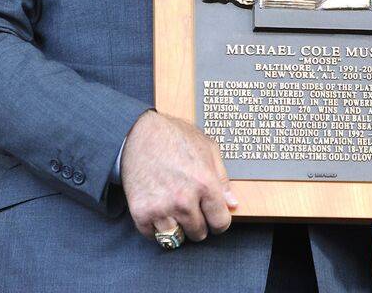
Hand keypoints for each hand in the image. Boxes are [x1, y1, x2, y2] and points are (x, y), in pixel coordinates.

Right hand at [120, 110, 236, 242]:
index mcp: (205, 183)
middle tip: (191, 208)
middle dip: (198, 223)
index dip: (218, 222)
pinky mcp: (141, 213)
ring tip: (174, 211)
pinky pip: (153, 237)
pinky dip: (156, 228)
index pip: (220, 223)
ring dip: (177, 228)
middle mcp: (184, 199)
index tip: (213, 218)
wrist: (139, 133)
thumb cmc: (176, 137)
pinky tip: (159, 210)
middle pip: (199, 233)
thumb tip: (232, 204)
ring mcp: (161, 208)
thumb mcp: (208, 148)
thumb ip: (222, 178)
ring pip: (176, 239)